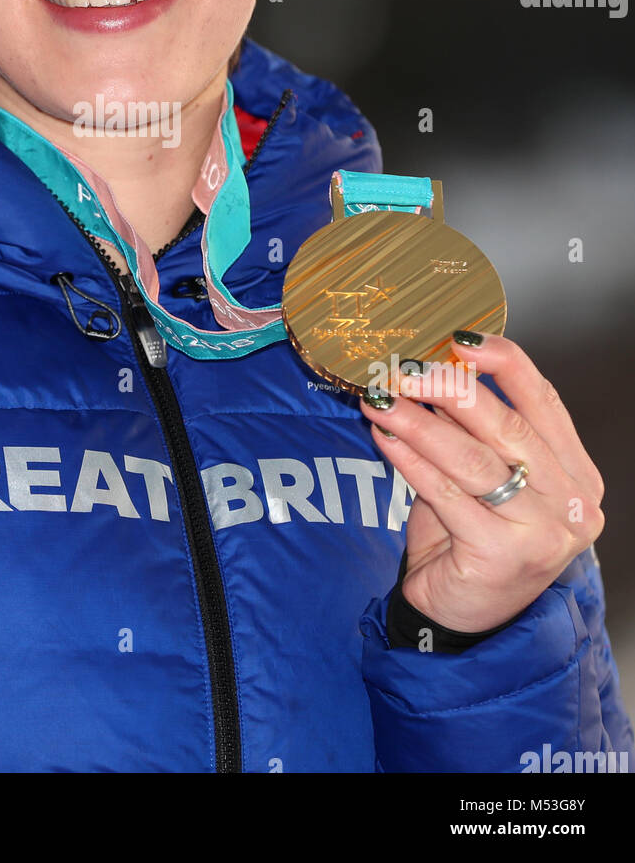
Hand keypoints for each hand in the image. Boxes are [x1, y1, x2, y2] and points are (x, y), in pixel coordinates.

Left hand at [359, 333, 605, 633]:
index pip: (544, 402)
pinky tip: (385, 438)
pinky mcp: (501, 557)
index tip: (460, 339)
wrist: (461, 617)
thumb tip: (427, 370)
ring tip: (382, 398)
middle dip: (450, 389)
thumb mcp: (482, 478)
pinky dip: (410, 462)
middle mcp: (570, 502)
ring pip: (473, 459)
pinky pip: (446, 495)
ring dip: (419, 422)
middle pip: (507, 426)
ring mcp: (541, 533)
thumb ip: (470, 431)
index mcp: (575, 473)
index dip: (504, 363)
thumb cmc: (471, 537)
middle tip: (404, 368)